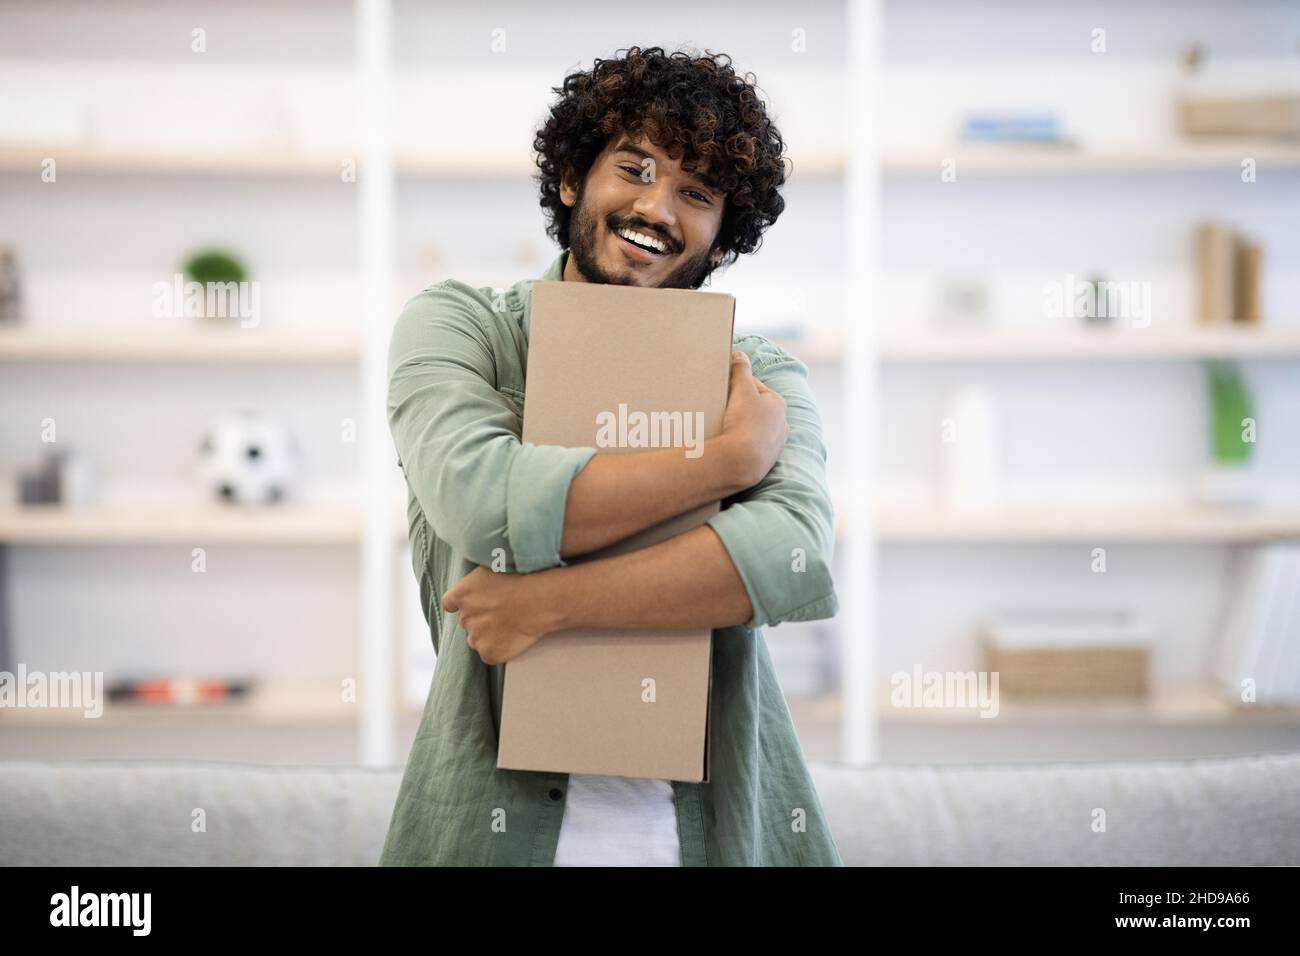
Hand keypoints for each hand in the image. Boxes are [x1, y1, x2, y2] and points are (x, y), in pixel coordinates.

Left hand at [441, 565, 558, 665]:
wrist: (541, 600)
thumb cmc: (522, 577)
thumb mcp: (492, 567)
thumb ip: (477, 580)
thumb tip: (475, 582)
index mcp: (461, 594)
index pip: (450, 603)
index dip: (462, 604)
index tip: (474, 603)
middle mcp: (464, 617)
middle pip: (467, 621)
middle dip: (480, 618)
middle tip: (502, 612)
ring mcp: (476, 638)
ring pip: (476, 639)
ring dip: (488, 635)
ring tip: (510, 625)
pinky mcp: (490, 653)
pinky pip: (489, 654)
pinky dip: (499, 649)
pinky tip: (513, 638)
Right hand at [718, 350, 788, 489]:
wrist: (740, 462)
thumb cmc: (745, 422)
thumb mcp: (742, 390)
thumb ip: (741, 370)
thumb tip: (740, 355)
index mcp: (778, 404)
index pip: (754, 386)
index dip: (736, 384)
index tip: (722, 388)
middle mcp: (781, 424)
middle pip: (753, 408)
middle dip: (737, 406)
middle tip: (720, 407)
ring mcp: (773, 445)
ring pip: (752, 429)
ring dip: (738, 426)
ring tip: (721, 426)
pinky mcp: (764, 462)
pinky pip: (748, 447)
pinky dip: (738, 444)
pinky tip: (727, 444)